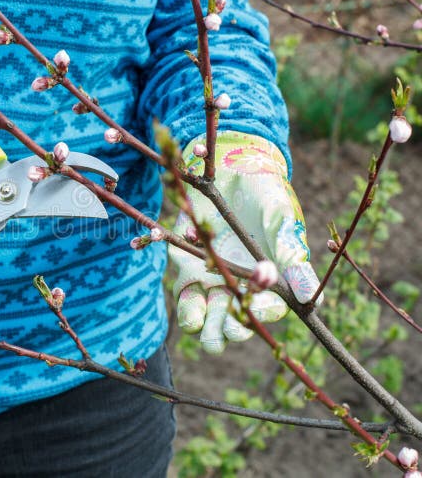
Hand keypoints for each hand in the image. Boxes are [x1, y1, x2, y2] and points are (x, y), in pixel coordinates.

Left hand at [167, 131, 321, 353]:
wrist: (230, 168)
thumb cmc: (265, 194)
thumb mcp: (281, 221)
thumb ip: (292, 257)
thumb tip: (312, 296)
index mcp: (272, 280)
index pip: (271, 311)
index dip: (266, 315)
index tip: (262, 309)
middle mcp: (243, 287)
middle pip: (237, 325)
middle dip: (231, 331)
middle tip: (228, 326)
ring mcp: (214, 281)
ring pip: (209, 321)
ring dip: (205, 328)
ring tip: (202, 323)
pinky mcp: (189, 270)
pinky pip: (186, 298)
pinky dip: (187, 305)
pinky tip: (193, 297)